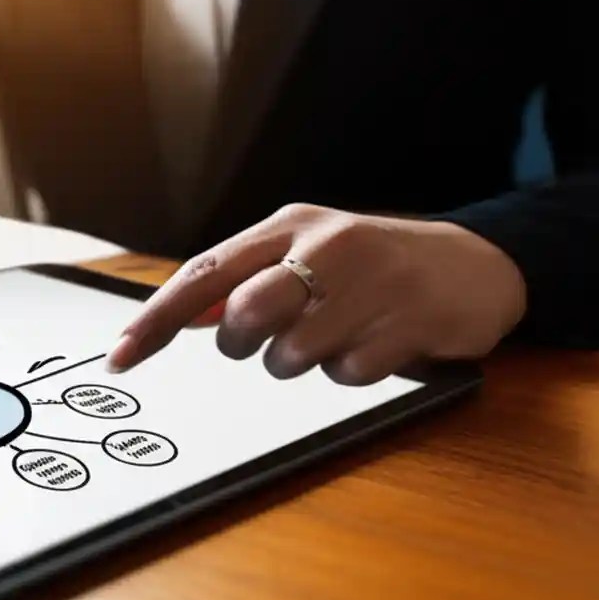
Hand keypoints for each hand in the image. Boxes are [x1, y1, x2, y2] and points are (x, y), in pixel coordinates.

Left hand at [107, 204, 526, 384]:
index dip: (157, 319)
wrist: (477, 264)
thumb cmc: (372, 265)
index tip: (121, 357)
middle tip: (274, 338)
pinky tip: (374, 344)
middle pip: (244, 316)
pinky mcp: (410, 322)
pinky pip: (346, 374)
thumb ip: (246, 280)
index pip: (204, 272)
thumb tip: (187, 317)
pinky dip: (350, 372)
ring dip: (302, 362)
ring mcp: (371, 282)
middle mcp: (326, 245)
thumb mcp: (306, 254)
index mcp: (290, 225)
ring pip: (291, 354)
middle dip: (246, 345)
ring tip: (337, 335)